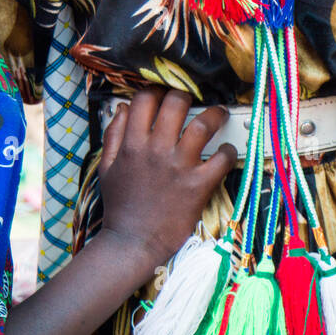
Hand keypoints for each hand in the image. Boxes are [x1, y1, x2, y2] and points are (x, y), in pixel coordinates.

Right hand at [97, 87, 236, 266]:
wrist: (133, 243)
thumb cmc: (121, 206)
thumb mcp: (106, 169)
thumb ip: (113, 136)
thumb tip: (121, 108)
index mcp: (132, 145)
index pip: (144, 100)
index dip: (156, 91)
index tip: (164, 95)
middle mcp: (155, 151)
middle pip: (175, 104)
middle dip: (187, 96)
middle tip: (195, 101)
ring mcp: (178, 167)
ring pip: (203, 125)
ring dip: (216, 115)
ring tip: (220, 115)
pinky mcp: (198, 185)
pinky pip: (222, 159)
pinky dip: (229, 151)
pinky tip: (226, 150)